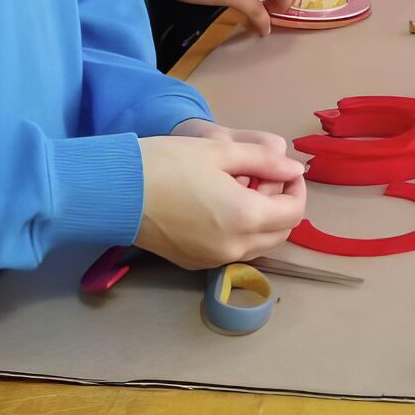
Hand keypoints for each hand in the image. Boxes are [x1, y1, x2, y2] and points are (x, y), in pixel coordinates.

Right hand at [135, 135, 306, 268]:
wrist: (117, 191)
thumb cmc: (169, 163)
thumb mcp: (221, 150)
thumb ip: (265, 159)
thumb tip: (295, 169)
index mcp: (246, 218)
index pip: (295, 212)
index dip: (296, 188)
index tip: (283, 169)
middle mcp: (235, 248)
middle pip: (281, 233)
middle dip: (281, 204)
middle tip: (261, 176)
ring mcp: (214, 260)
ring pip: (258, 245)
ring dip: (261, 220)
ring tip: (238, 188)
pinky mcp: (195, 264)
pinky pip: (233, 250)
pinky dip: (239, 232)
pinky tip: (218, 206)